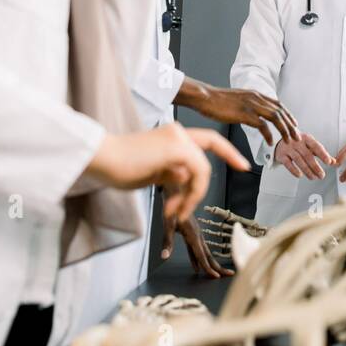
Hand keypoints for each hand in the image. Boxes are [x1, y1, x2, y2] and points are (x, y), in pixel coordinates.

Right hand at [89, 122, 249, 223]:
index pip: (206, 140)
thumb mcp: (151, 173)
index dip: (227, 150)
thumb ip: (172, 173)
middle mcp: (177, 132)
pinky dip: (191, 194)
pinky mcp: (177, 148)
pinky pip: (198, 173)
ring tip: (174, 213)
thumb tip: (186, 179)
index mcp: (171, 136)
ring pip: (202, 169)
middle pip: (209, 149)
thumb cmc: (118, 167)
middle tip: (234, 176)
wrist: (102, 158)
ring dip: (192, 196)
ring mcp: (178, 138)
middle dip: (224, 163)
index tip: (244, 164)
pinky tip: (174, 209)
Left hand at [159, 212, 232, 277]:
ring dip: (212, 263)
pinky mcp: (193, 234)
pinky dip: (199, 259)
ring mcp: (196, 235)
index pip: (202, 255)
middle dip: (218, 266)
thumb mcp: (168, 224)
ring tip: (218, 273)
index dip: (208, 267)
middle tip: (229, 275)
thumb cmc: (172, 208)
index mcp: (193, 234)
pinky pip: (198, 249)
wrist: (176, 194)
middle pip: (209, 255)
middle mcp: (197, 235)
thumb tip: (164, 256)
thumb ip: (167, 241)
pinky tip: (197, 267)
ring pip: (205, 252)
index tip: (215, 276)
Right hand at [179, 81, 299, 145]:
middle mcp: (256, 97)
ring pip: (276, 117)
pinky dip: (269, 134)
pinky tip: (271, 142)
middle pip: (281, 111)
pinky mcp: (244, 113)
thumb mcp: (238, 99)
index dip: (288, 115)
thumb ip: (249, 104)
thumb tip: (254, 115)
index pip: (278, 104)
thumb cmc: (217, 100)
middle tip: (297, 136)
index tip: (294, 124)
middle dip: (291, 125)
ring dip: (285, 130)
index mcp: (256, 94)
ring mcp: (251, 105)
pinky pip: (262, 125)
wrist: (205, 97)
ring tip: (289, 141)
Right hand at [273, 132, 335, 180]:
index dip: (323, 154)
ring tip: (314, 178)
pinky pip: (288, 163)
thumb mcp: (310, 146)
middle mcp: (297, 141)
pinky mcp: (281, 154)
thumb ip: (322, 153)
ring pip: (298, 160)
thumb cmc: (299, 144)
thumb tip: (334, 162)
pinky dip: (294, 170)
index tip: (329, 162)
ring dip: (307, 170)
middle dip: (315, 166)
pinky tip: (300, 175)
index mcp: (306, 138)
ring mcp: (288, 147)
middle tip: (322, 175)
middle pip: (307, 155)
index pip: (316, 146)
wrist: (280, 140)